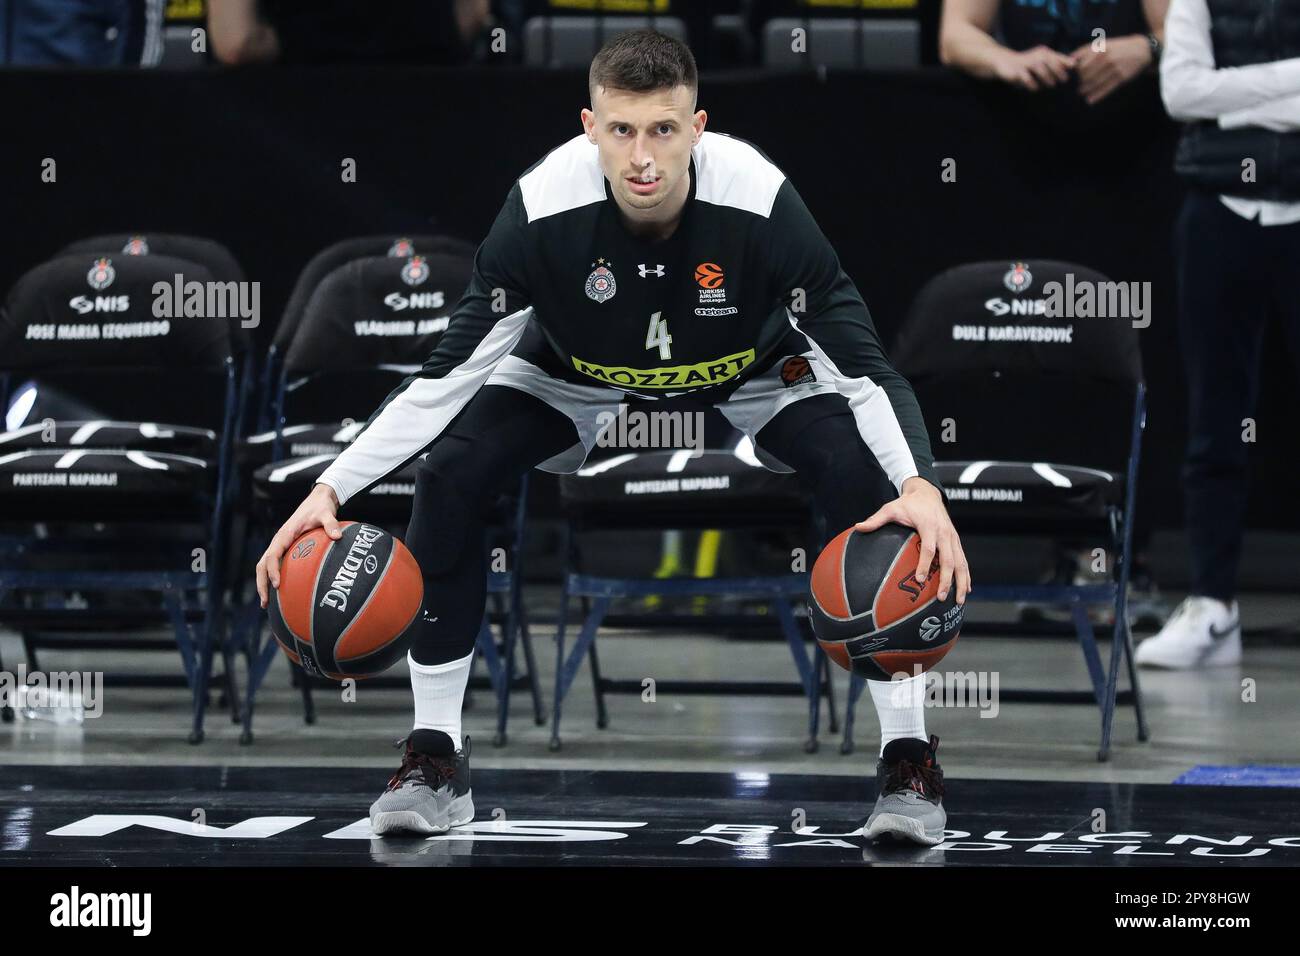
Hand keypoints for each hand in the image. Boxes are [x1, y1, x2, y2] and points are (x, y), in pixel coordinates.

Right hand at [255, 483, 341, 608]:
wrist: (317, 500)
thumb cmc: (321, 507)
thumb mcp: (326, 513)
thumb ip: (331, 524)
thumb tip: (337, 536)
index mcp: (284, 534)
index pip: (273, 555)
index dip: (272, 570)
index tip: (277, 584)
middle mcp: (278, 541)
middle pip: (262, 565)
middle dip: (261, 583)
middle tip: (265, 603)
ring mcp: (280, 546)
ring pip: (264, 567)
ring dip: (263, 584)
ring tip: (266, 605)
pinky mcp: (285, 549)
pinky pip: (274, 565)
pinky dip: (271, 579)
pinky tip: (280, 594)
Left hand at [854, 477, 971, 604]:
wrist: (927, 493)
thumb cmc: (907, 503)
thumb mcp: (891, 508)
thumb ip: (876, 520)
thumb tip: (857, 528)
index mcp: (929, 526)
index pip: (928, 548)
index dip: (924, 564)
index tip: (919, 580)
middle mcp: (944, 533)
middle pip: (948, 559)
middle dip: (946, 579)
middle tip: (940, 597)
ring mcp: (952, 537)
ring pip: (960, 562)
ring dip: (961, 581)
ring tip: (958, 600)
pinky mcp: (956, 541)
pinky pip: (963, 560)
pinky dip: (966, 575)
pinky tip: (966, 590)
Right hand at [993, 45, 1075, 90]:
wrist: (1005, 62)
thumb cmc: (1027, 64)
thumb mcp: (1042, 61)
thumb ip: (1057, 62)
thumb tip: (1074, 64)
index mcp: (1042, 53)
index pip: (1055, 56)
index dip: (1064, 62)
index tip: (1073, 70)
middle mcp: (1034, 56)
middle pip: (1048, 60)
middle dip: (1057, 70)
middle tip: (1064, 80)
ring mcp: (1025, 63)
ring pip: (1037, 67)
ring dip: (1046, 76)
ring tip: (1051, 85)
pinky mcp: (1016, 71)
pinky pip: (1025, 76)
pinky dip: (1031, 83)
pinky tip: (1035, 88)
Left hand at [1070, 36, 1151, 104]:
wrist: (1142, 49)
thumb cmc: (1118, 47)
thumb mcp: (1103, 43)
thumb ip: (1086, 50)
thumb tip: (1069, 59)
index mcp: (1101, 48)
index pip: (1082, 64)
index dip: (1077, 73)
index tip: (1074, 77)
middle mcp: (1107, 57)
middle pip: (1086, 74)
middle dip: (1081, 82)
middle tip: (1078, 87)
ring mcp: (1115, 68)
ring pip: (1095, 82)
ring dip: (1086, 90)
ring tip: (1082, 93)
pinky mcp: (1122, 77)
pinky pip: (1106, 89)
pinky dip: (1097, 95)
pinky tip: (1090, 100)